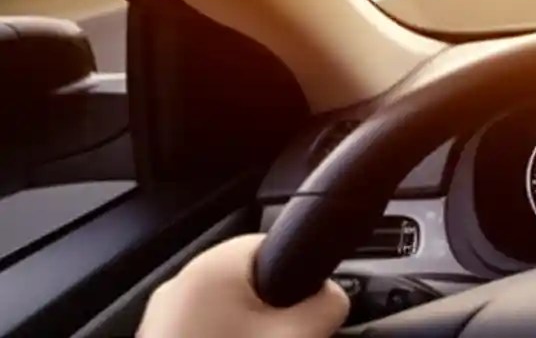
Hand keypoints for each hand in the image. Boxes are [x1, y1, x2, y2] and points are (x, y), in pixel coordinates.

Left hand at [139, 234, 348, 337]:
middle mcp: (181, 282)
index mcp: (214, 267)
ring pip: (226, 310)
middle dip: (275, 312)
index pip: (274, 244)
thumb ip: (326, 306)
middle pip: (251, 281)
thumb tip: (334, 298)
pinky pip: (204, 331)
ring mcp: (162, 315)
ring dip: (250, 331)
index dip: (300, 275)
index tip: (306, 311)